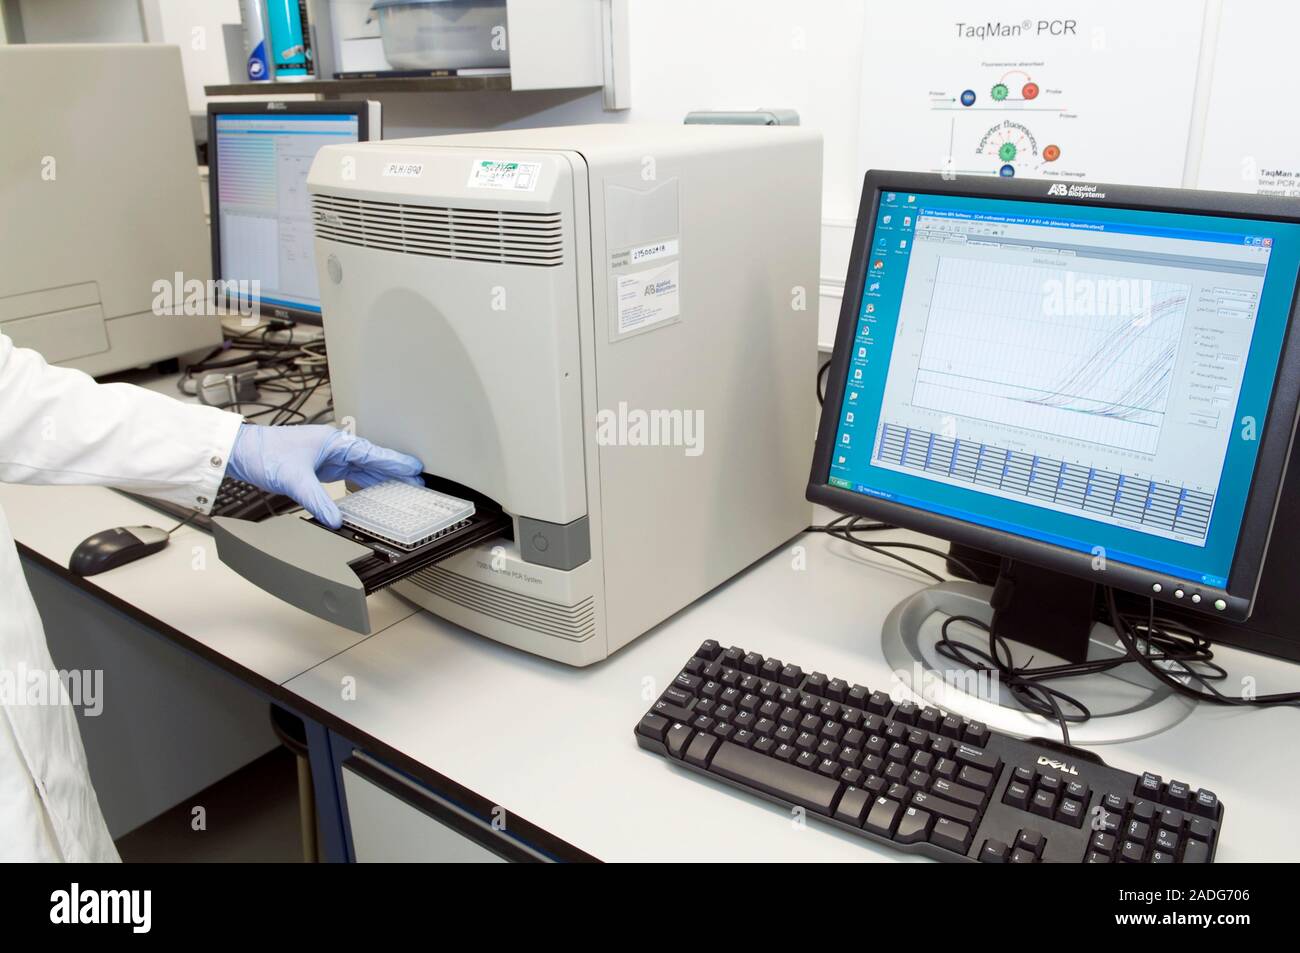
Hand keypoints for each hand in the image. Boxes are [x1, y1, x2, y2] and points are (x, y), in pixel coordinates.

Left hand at [226, 424, 422, 527]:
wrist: (242, 452)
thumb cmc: (264, 454)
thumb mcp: (293, 479)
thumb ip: (316, 500)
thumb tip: (335, 520)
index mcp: (333, 442)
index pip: (372, 453)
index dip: (396, 462)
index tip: (416, 467)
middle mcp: (334, 448)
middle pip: (372, 461)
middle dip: (395, 472)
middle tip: (417, 483)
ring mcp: (328, 457)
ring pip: (362, 468)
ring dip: (382, 478)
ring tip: (402, 489)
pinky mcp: (320, 467)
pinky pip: (349, 476)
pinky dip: (363, 484)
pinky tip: (372, 492)